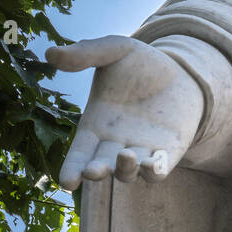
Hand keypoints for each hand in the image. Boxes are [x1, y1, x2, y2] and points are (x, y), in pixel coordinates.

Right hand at [47, 35, 203, 190]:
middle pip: (101, 166)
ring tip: (127, 155)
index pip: (79, 153)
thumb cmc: (141, 63)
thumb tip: (50, 52)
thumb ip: (85, 54)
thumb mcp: (115, 51)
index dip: (71, 168)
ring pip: (128, 172)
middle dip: (96, 171)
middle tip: (94, 171)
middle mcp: (114, 144)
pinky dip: (154, 171)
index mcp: (95, 125)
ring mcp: (141, 151)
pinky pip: (157, 171)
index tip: (67, 181)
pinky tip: (154, 163)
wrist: (181, 71)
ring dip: (126, 170)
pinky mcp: (167, 153)